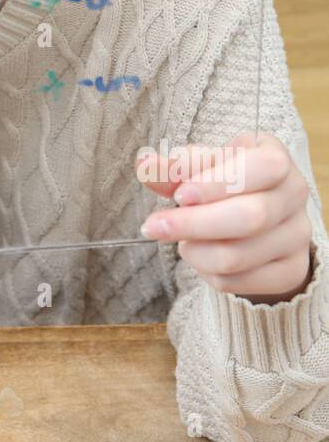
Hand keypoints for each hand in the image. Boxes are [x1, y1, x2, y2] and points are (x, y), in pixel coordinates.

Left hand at [136, 132, 313, 302]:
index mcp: (277, 160)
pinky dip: (206, 272)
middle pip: (248, 218)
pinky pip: (237, 281)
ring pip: (238, 256)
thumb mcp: (203, 165)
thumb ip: (175, 167)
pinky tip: (200, 256)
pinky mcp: (289, 271)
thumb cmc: (227, 179)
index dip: (217, 184)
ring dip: (195, 251)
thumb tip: (145, 164)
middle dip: (193, 224)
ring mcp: (296, 236)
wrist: (259, 212)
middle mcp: (295, 196)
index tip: (179, 195)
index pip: (259, 169)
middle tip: (153, 226)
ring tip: (181, 241)